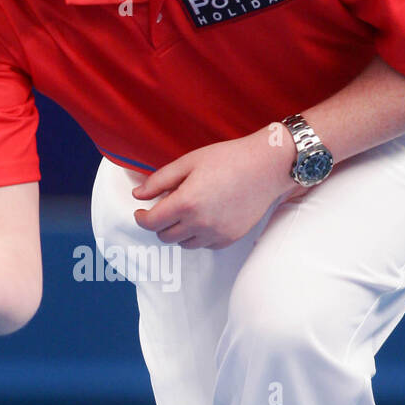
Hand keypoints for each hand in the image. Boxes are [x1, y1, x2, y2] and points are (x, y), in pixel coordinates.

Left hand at [131, 129, 300, 249]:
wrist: (266, 167)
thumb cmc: (228, 159)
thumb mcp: (188, 162)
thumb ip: (159, 180)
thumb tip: (138, 194)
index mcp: (186, 202)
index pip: (151, 222)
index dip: (141, 218)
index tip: (141, 212)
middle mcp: (199, 223)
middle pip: (165, 236)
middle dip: (160, 224)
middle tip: (165, 208)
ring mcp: (215, 233)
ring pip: (184, 244)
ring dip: (179, 231)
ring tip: (187, 212)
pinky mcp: (229, 238)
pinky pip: (204, 245)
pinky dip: (198, 236)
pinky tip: (204, 218)